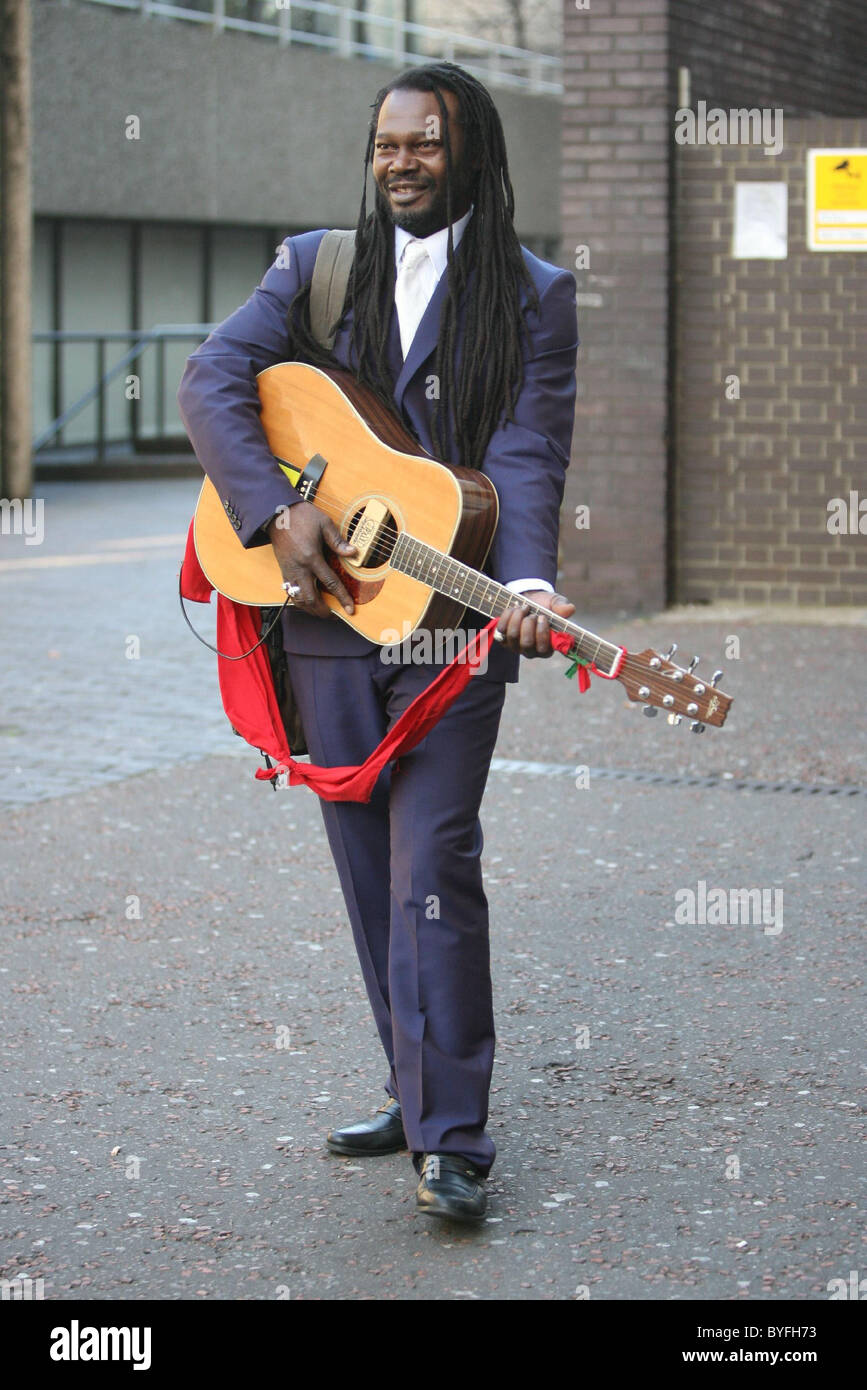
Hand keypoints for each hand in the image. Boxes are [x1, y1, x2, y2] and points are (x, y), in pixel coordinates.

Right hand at [267, 502, 356, 618]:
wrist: (276, 513)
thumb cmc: (301, 516)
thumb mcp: (324, 524)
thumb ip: (338, 541)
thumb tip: (354, 553)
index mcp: (312, 557)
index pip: (330, 583)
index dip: (342, 598)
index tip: (350, 610)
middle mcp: (299, 568)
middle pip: (311, 598)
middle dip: (322, 611)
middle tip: (333, 616)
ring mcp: (289, 571)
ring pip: (298, 599)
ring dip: (310, 609)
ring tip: (321, 611)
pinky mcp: (283, 570)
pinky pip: (290, 592)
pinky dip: (299, 601)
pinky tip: (307, 602)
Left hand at [495, 590, 575, 657]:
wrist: (529, 599)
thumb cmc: (545, 605)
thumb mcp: (556, 603)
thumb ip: (562, 607)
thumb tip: (570, 609)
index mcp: (547, 648)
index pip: (543, 650)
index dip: (542, 633)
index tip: (542, 616)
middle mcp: (530, 651)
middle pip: (526, 643)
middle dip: (528, 624)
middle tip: (532, 613)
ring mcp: (515, 646)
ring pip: (512, 636)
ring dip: (518, 617)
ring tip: (524, 607)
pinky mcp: (503, 639)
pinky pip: (501, 630)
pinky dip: (507, 616)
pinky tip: (514, 609)